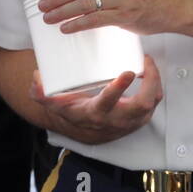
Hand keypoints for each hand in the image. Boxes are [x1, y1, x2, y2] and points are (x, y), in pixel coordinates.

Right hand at [32, 55, 162, 145]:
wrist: (89, 130)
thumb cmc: (75, 111)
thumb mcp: (55, 104)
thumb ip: (41, 93)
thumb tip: (36, 78)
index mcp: (96, 114)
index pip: (108, 104)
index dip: (117, 89)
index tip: (126, 73)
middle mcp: (117, 119)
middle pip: (140, 105)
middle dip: (149, 84)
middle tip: (146, 63)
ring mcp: (133, 119)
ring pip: (152, 103)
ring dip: (155, 82)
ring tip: (148, 62)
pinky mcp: (142, 115)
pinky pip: (155, 100)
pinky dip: (156, 84)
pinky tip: (150, 69)